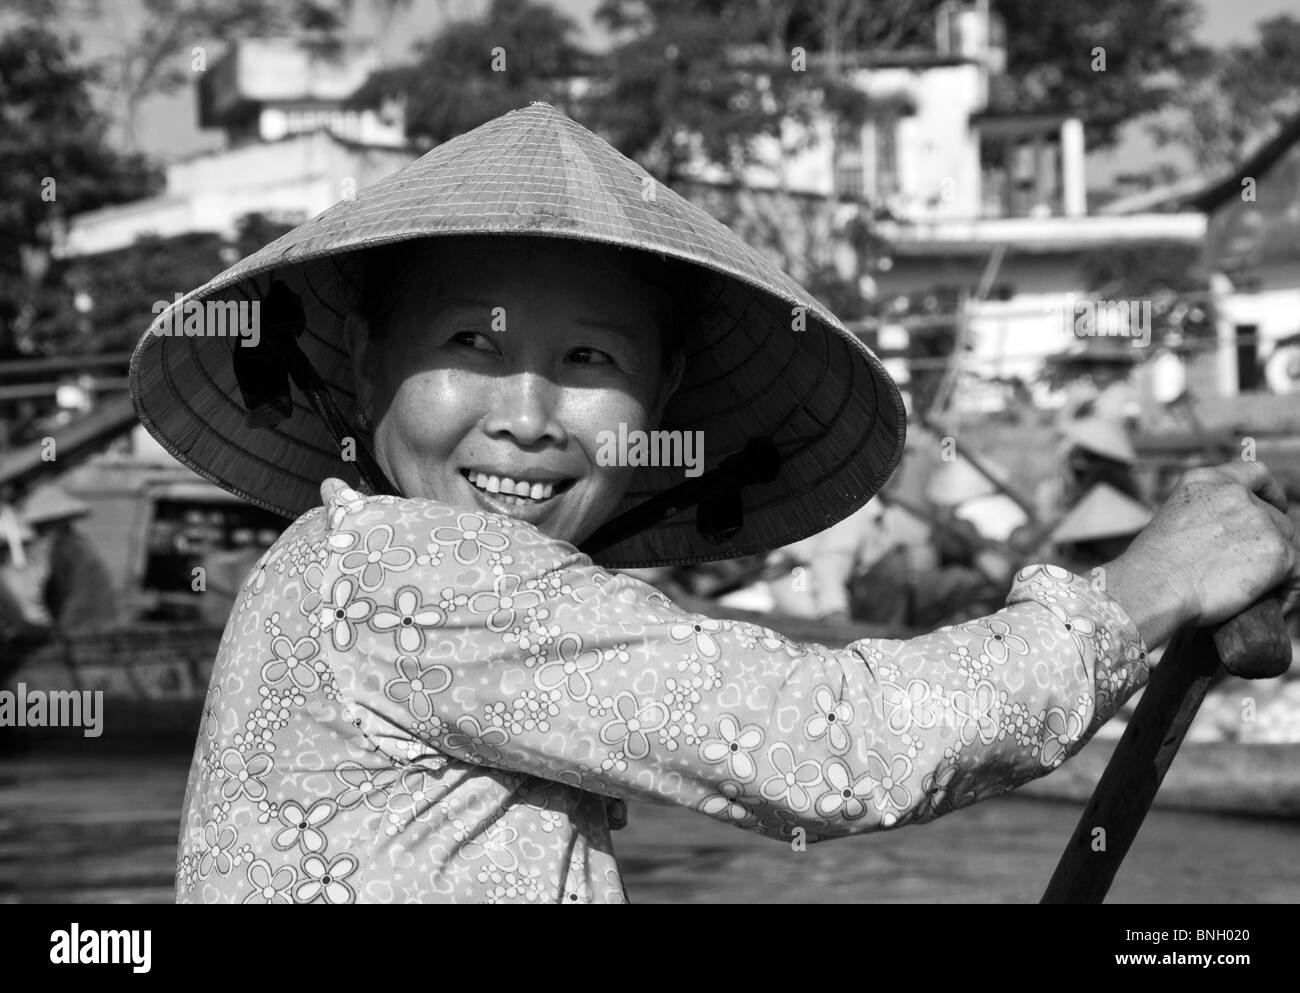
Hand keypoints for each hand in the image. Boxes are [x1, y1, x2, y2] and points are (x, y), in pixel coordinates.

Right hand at [1105, 462, 1299, 647]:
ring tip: (1251, 592)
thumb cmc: (1150, 569)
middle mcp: (1235, 494)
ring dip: (1275, 567)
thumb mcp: (1171, 523)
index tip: (1274, 507)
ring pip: (1286, 544)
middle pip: (1274, 517)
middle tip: (1249, 571)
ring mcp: (1260, 520)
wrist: (1153, 588)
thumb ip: (1203, 518)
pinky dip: (1287, 591)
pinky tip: (1268, 603)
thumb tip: (1227, 540)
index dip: (1270, 492)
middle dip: (1268, 542)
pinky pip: (1297, 574)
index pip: (1254, 473)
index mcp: (1204, 482)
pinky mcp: (1278, 551)